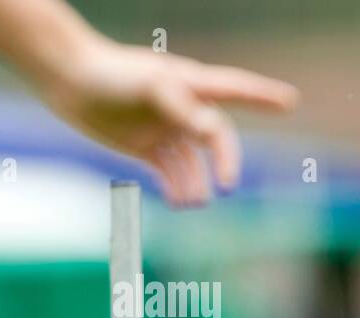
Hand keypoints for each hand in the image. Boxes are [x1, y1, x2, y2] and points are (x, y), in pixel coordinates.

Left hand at [40, 39, 297, 205]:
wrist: (68, 79)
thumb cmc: (111, 73)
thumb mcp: (150, 86)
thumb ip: (183, 108)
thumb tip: (211, 133)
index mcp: (192, 85)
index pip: (237, 89)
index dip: (265, 96)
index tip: (291, 101)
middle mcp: (185, 108)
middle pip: (218, 138)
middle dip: (226, 162)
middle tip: (227, 184)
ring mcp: (167, 129)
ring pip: (195, 162)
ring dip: (197, 183)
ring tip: (193, 201)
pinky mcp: (147, 147)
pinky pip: (171, 173)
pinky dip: (177, 189)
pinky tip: (179, 203)